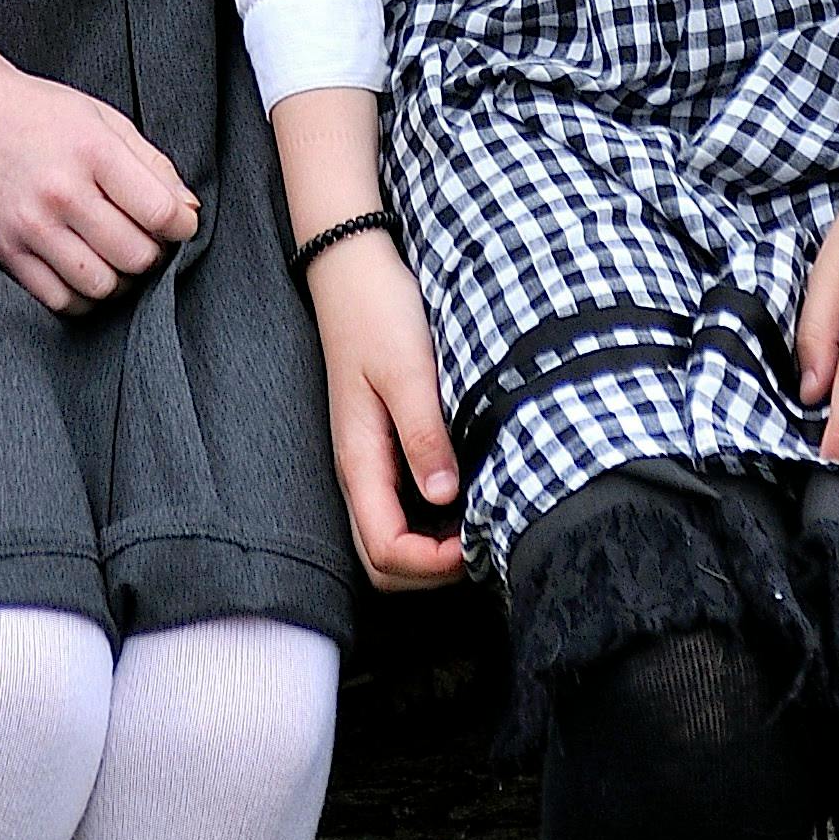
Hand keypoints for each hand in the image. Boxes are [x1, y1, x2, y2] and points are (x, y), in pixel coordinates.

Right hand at [0, 26, 198, 312]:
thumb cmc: (42, 114)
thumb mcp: (104, 119)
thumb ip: (152, 164)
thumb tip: (189, 211)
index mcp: (92, 151)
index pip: (159, 212)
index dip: (181, 226)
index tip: (179, 223)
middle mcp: (61, 191)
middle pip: (135, 255)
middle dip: (153, 253)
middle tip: (145, 237)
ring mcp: (31, 226)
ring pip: (102, 285)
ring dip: (120, 278)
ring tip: (116, 254)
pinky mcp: (7, 251)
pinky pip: (61, 301)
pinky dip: (84, 296)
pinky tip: (86, 269)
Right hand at [306, 232, 465, 585]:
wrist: (354, 267)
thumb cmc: (378, 312)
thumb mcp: (407, 370)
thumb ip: (423, 435)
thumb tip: (445, 500)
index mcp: (359, 460)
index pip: (385, 551)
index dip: (432, 565)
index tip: (478, 540)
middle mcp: (360, 470)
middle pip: (384, 561)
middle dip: (432, 571)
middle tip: (484, 542)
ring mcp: (370, 460)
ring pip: (393, 538)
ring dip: (434, 549)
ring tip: (482, 521)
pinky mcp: (383, 444)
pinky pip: (402, 506)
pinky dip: (433, 520)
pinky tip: (468, 493)